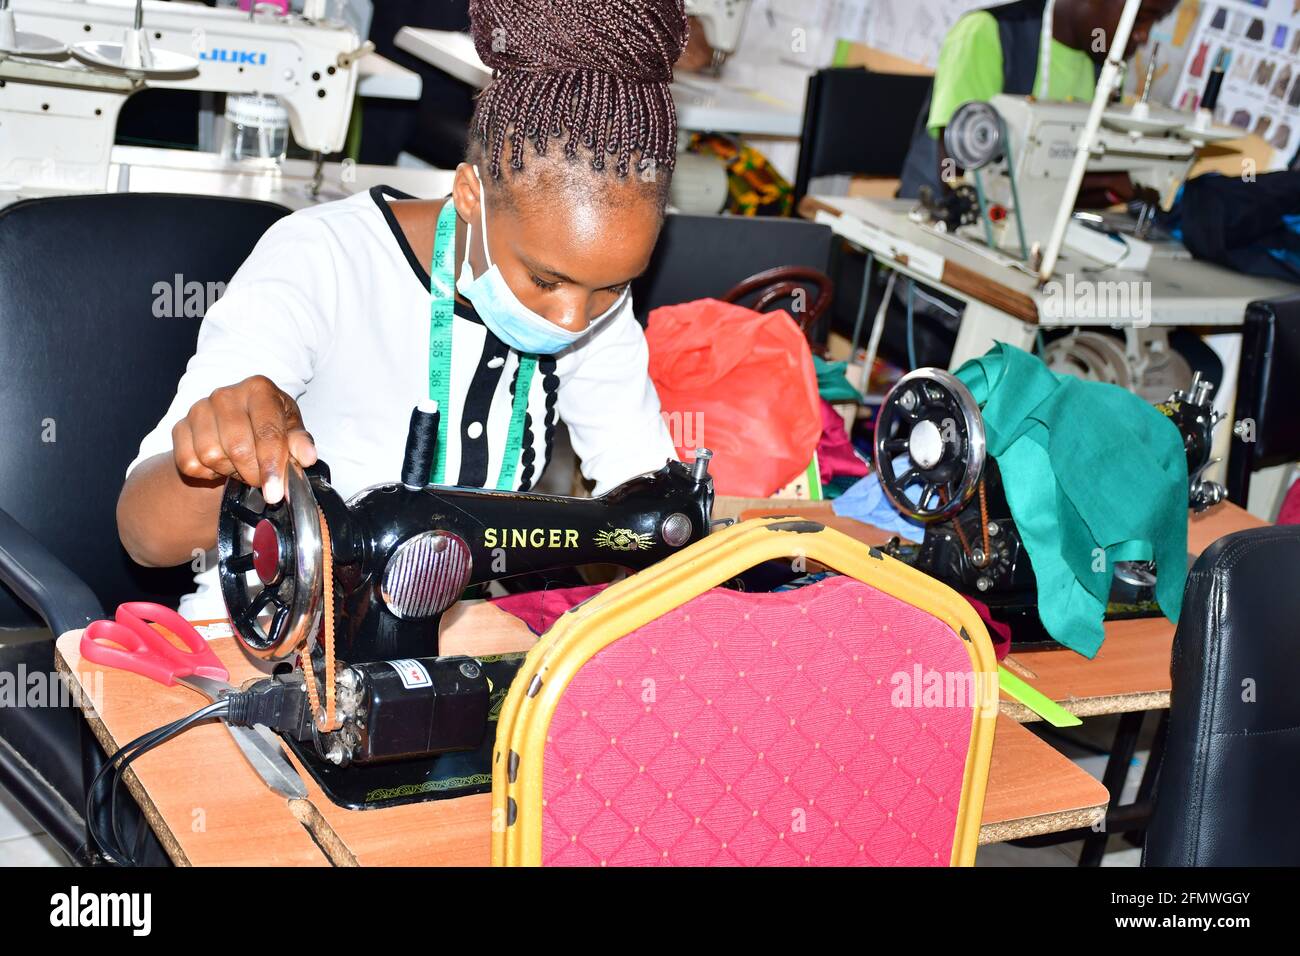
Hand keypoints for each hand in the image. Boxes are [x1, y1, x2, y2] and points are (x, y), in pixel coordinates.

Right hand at [172, 375, 316, 503]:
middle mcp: (226, 394)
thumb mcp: (291, 431)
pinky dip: (206, 473)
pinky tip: (220, 464)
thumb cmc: (268, 427)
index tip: (276, 492)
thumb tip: (307, 456)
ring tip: (241, 465)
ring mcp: (199, 409)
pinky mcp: (179, 427)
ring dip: (230, 471)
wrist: (232, 429)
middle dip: (253, 473)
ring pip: (211, 455)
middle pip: (239, 448)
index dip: (273, 466)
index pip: (267, 432)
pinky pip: (190, 463)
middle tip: (262, 479)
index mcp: (259, 389)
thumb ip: (300, 443)